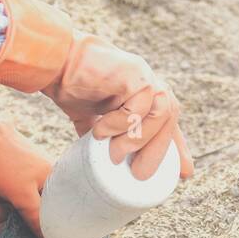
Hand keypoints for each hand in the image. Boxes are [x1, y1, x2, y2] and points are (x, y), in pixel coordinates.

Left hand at [0, 77, 51, 237]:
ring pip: (12, 209)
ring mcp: (20, 179)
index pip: (54, 214)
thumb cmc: (3, 162)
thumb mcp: (23, 196)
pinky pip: (1, 201)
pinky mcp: (4, 179)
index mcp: (52, 180)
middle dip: (8, 226)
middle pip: (29, 214)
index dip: (40, 231)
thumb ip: (38, 220)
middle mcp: (39, 179)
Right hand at [42, 34, 192, 181]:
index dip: (178, 148)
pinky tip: (100, 133)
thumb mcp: (93, 119)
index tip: (184, 172)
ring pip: (160, 113)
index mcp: (144, 95)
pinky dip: (119, 124)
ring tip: (116, 155)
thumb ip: (105, 135)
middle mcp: (149, 84)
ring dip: (139, 140)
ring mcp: (143, 75)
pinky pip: (135, 106)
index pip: (169, 123)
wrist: (54, 63)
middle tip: (139, 174)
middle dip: (159, 152)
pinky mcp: (132, 72)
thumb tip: (104, 161)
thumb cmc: (71, 86)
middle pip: (169, 120)